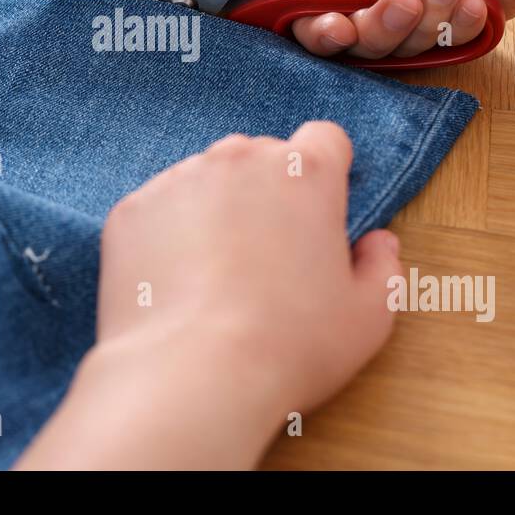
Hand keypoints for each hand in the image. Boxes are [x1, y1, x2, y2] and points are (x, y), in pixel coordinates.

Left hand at [16, 122, 400, 468]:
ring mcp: (177, 179)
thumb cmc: (290, 346)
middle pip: (259, 157)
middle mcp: (238, 158)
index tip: (319, 212)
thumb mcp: (369, 317)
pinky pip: (157, 210)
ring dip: (214, 210)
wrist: (191, 375)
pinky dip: (167, 236)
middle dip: (267, 193)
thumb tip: (377, 243)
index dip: (326, 172)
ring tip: (217, 277)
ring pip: (204, 180)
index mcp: (304, 172)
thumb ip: (383, 267)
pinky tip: (177, 286)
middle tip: (268, 258)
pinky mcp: (131, 210)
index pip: (324, 139)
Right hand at [252, 0, 514, 59]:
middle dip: (374, 27)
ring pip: (391, 46)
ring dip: (422, 20)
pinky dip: (454, 26)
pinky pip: (435, 48)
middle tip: (403, 2)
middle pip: (346, 34)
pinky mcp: (446, 22)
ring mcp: (408, 0)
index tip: (335, 27)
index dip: (311, 22)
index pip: (303, 0)